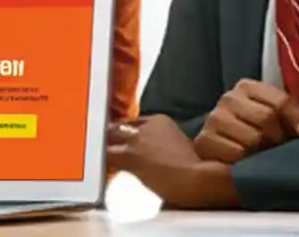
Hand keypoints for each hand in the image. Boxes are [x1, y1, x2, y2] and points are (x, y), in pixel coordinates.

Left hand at [106, 114, 238, 208]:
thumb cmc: (198, 168)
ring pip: (110, 139)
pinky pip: (107, 156)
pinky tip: (99, 167)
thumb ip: (167, 144)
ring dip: (105, 147)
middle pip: (120, 127)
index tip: (124, 139)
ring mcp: (137, 140)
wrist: (199, 177)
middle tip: (106, 143)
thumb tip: (160, 155)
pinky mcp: (130, 156)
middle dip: (113, 136)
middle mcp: (147, 126)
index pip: (136, 123)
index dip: (128, 133)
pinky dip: (102, 160)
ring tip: (99, 154)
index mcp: (161, 121)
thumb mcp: (184, 146)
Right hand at [195, 79, 298, 163]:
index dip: (297, 121)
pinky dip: (245, 164)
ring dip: (262, 154)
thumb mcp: (277, 119)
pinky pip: (235, 155)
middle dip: (279, 139)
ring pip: (252, 140)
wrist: (219, 145)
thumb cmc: (255, 131)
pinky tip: (247, 164)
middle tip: (282, 152)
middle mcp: (228, 99)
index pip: (280, 102)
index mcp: (248, 88)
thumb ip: (298, 120)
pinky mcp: (204, 141)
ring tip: (265, 158)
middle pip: (267, 119)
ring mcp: (214, 119)